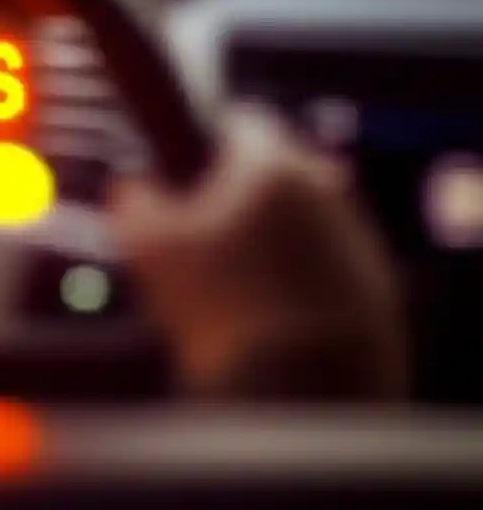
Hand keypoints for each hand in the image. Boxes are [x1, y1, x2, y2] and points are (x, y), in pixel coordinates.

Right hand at [110, 107, 406, 399]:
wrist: (299, 390)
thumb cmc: (218, 308)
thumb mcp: (146, 246)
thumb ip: (134, 198)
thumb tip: (133, 186)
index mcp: (272, 163)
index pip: (239, 120)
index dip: (202, 143)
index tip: (182, 171)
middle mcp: (327, 186)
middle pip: (276, 170)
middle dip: (240, 192)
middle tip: (201, 233)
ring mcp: (358, 236)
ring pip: (304, 217)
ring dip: (273, 236)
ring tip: (234, 284)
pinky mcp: (377, 285)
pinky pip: (328, 264)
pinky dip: (301, 277)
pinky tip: (268, 313)